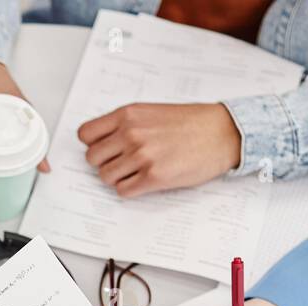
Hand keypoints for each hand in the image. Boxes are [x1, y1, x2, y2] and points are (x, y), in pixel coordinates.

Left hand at [77, 103, 240, 197]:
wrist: (222, 133)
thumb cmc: (191, 122)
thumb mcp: (152, 112)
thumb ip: (126, 124)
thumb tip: (103, 142)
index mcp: (128, 115)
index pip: (85, 134)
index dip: (93, 144)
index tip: (105, 148)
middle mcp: (131, 134)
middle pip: (92, 159)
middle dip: (104, 163)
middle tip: (122, 163)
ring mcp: (141, 156)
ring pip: (105, 177)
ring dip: (117, 178)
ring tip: (135, 172)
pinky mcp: (153, 177)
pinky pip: (123, 191)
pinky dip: (129, 189)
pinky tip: (144, 181)